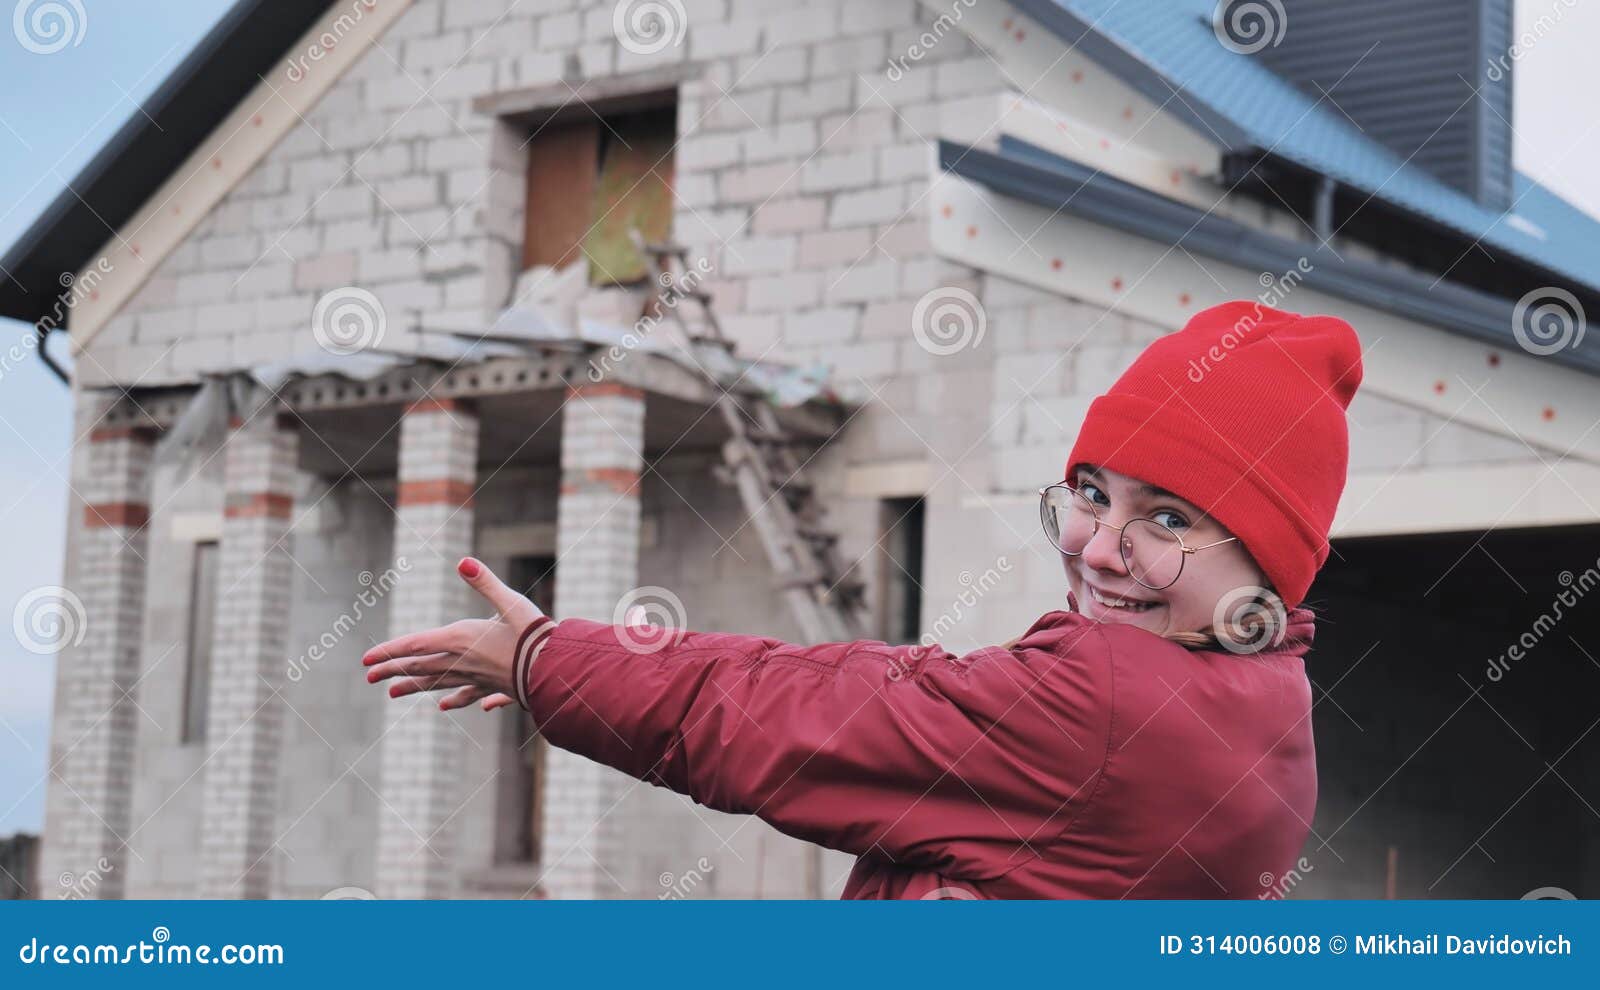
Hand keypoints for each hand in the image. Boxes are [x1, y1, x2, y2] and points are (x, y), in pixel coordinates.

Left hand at [362, 557, 544, 711]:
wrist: (557, 671)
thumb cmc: (535, 635)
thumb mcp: (511, 602)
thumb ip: (485, 583)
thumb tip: (463, 562)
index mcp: (462, 640)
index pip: (416, 646)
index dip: (389, 652)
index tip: (366, 661)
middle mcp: (464, 662)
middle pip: (421, 668)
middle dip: (393, 671)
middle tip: (369, 678)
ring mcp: (477, 678)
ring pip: (439, 683)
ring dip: (414, 686)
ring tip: (393, 693)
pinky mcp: (494, 687)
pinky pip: (469, 695)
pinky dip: (455, 700)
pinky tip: (446, 707)